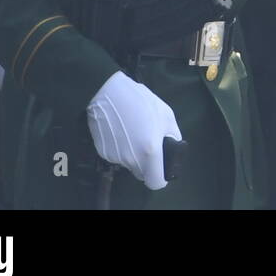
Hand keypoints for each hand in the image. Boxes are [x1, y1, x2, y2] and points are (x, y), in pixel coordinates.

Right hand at [86, 71, 181, 190]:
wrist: (106, 92)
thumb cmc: (141, 101)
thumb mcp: (166, 115)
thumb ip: (173, 136)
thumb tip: (172, 148)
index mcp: (150, 152)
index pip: (155, 182)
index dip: (160, 176)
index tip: (161, 166)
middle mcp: (131, 159)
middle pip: (142, 172)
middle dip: (147, 163)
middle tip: (148, 141)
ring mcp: (115, 157)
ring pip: (129, 164)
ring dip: (134, 154)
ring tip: (133, 130)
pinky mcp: (102, 152)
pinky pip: (117, 156)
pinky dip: (121, 148)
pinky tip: (121, 130)